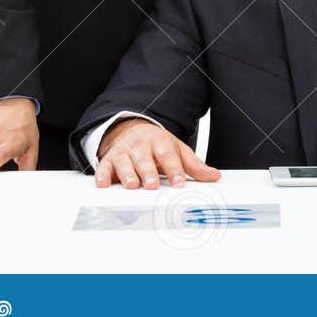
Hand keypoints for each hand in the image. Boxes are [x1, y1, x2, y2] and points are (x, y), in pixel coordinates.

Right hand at [95, 118, 219, 189]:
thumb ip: (194, 166)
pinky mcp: (109, 160)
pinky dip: (102, 175)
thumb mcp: (178, 151)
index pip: (169, 156)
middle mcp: (141, 146)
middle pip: (145, 160)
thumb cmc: (158, 146)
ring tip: (132, 185)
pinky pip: (104, 167)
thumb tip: (215, 176)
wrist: (133, 131)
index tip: (179, 182)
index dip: (174, 169)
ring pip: (125, 163)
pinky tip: (103, 184)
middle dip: (149, 173)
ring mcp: (124, 152)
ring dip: (128, 174)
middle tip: (153, 185)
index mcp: (161, 142)